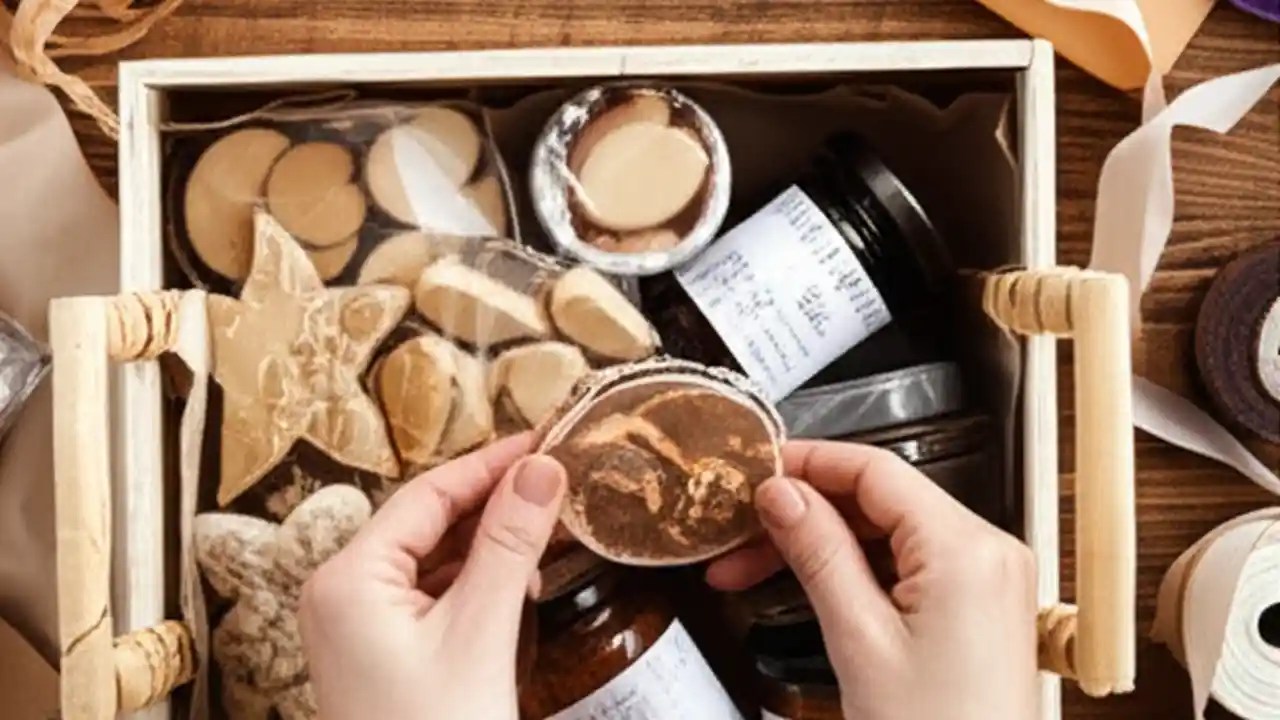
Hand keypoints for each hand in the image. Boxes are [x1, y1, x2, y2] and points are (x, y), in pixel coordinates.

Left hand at [299, 434, 566, 719]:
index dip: (491, 463)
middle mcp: (341, 591)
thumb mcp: (480, 633)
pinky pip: (429, 589)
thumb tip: (541, 470)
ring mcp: (357, 620)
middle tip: (554, 473)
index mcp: (348, 578)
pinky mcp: (379, 645)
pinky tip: (518, 573)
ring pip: (431, 554)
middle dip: (493, 498)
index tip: (543, 439)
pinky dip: (475, 576)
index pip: (428, 494)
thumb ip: (510, 545)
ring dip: (488, 538)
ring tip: (547, 517)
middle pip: (427, 520)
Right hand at [707, 441, 1037, 719]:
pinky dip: (855, 568)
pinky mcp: (978, 605)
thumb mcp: (858, 638)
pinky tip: (806, 581)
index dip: (808, 462)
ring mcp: (988, 579)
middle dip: (803, 513)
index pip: (875, 469)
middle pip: (878, 500)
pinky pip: (908, 563)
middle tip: (740, 533)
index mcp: (967, 549)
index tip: (757, 470)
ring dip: (821, 542)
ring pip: (888, 532)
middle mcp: (989, 552)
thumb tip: (783, 494)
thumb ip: (818, 552)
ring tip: (755, 567)